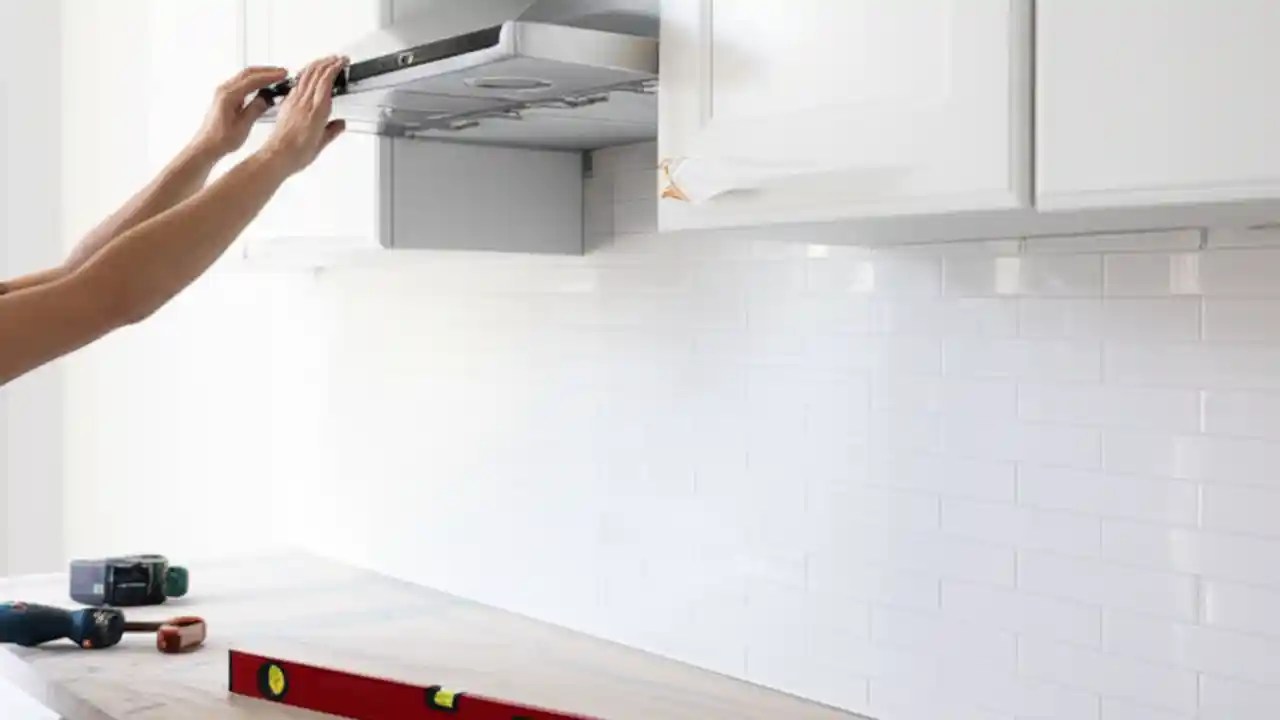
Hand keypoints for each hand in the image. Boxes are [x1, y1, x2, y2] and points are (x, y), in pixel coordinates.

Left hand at [191, 66, 287, 156]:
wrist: (207, 145)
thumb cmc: (222, 139)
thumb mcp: (243, 126)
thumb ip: (255, 109)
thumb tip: (266, 98)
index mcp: (229, 96)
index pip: (253, 80)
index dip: (270, 76)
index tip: (283, 74)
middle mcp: (224, 90)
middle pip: (247, 73)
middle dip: (266, 71)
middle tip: (282, 72)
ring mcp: (223, 92)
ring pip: (243, 76)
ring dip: (260, 74)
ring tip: (275, 76)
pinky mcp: (224, 96)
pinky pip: (240, 82)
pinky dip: (253, 80)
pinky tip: (262, 85)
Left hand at [259, 56, 347, 175]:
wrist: (277, 156)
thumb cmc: (296, 153)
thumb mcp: (321, 144)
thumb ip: (332, 131)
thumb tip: (340, 124)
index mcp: (316, 111)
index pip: (326, 81)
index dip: (334, 68)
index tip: (342, 62)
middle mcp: (304, 103)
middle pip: (315, 74)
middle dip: (327, 62)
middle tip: (336, 58)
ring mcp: (294, 102)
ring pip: (305, 75)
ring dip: (316, 65)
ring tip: (324, 61)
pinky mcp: (286, 105)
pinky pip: (297, 83)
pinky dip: (305, 74)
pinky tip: (307, 74)